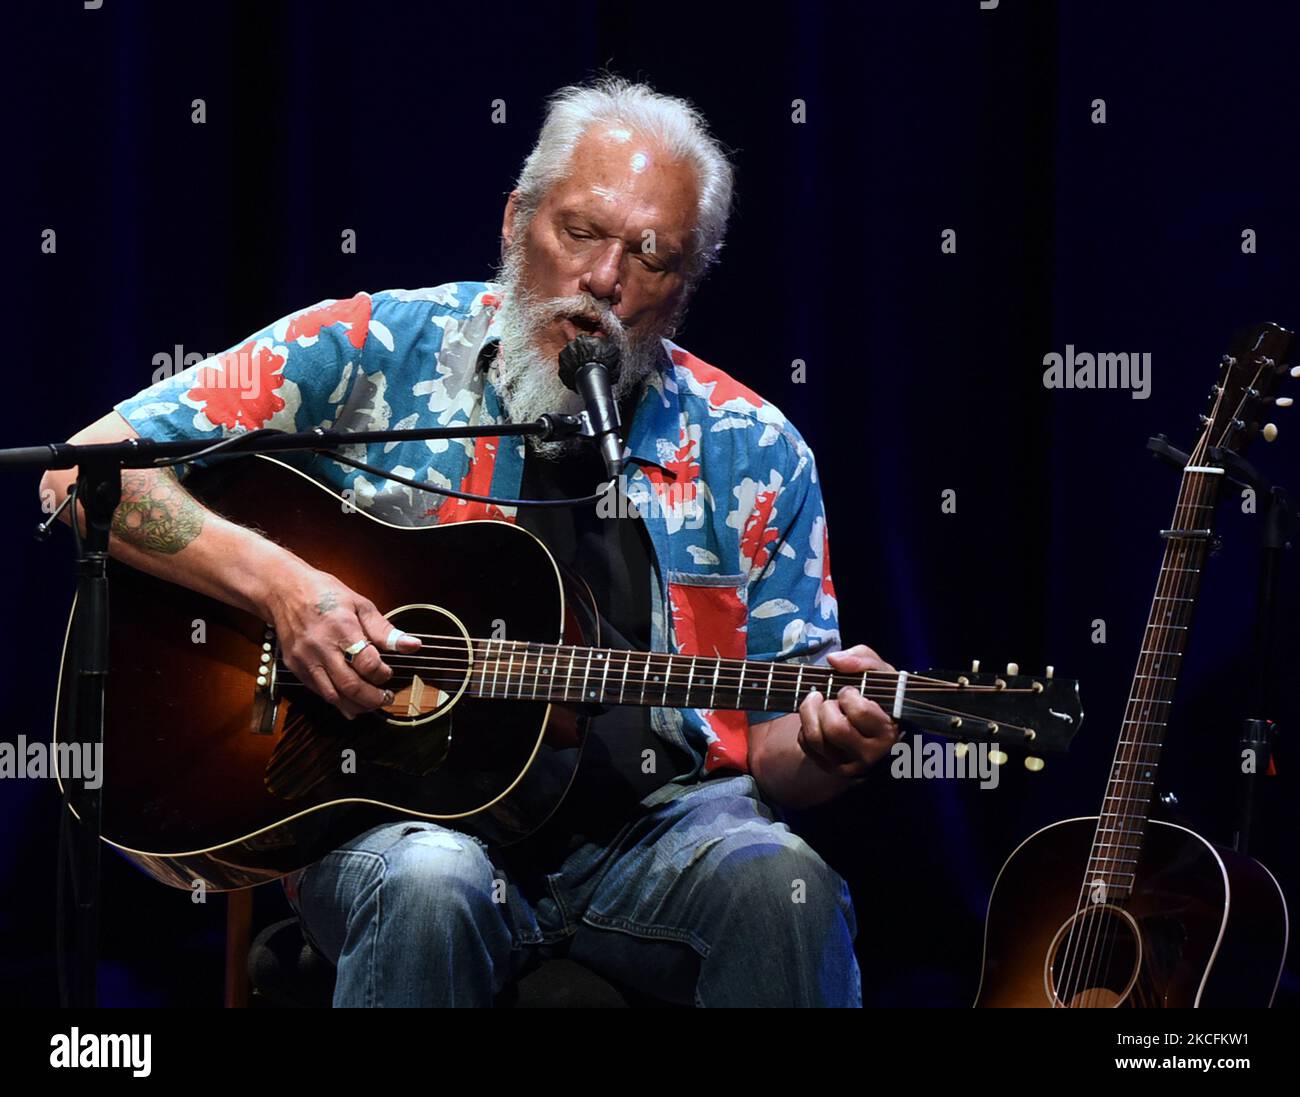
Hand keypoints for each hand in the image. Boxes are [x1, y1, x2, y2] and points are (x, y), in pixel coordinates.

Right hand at [266, 564, 421, 718]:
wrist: (284, 591)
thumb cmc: (324, 594)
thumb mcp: (360, 604)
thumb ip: (385, 630)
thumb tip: (412, 645)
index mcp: (341, 628)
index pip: (366, 663)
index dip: (382, 674)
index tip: (388, 673)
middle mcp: (321, 647)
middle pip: (350, 685)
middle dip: (373, 698)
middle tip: (386, 698)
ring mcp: (305, 659)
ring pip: (333, 696)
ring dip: (356, 705)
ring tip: (372, 703)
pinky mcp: (295, 667)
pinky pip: (319, 692)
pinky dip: (337, 701)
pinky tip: (351, 703)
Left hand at [796, 644, 900, 779]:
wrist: (869, 722)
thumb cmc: (876, 694)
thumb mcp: (878, 672)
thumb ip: (862, 659)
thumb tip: (834, 660)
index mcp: (887, 731)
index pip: (860, 712)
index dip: (848, 696)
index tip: (850, 691)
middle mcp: (870, 753)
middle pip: (835, 728)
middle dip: (826, 706)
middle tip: (831, 698)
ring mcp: (848, 764)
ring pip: (816, 738)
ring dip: (810, 713)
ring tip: (818, 702)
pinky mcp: (829, 767)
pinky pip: (806, 745)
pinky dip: (804, 727)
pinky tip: (817, 720)